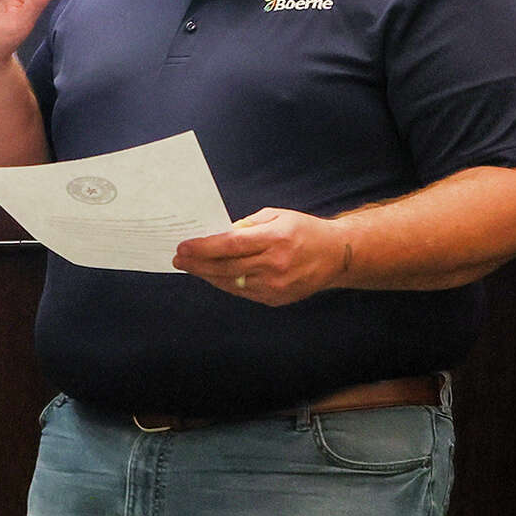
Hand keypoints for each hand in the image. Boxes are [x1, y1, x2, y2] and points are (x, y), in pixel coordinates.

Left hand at [173, 208, 354, 306]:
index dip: (203, 247)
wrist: (337, 255)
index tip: (183, 247)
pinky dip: (225, 283)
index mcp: (276, 239)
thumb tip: (217, 235)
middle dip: (197, 263)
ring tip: (190, 267)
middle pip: (226, 266)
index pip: (231, 245)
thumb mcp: (277, 216)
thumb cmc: (304, 231)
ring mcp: (276, 285)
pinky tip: (212, 275)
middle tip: (178, 259)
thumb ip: (247, 225)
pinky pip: (242, 292)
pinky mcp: (276, 298)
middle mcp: (276, 264)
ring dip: (207, 275)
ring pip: (230, 282)